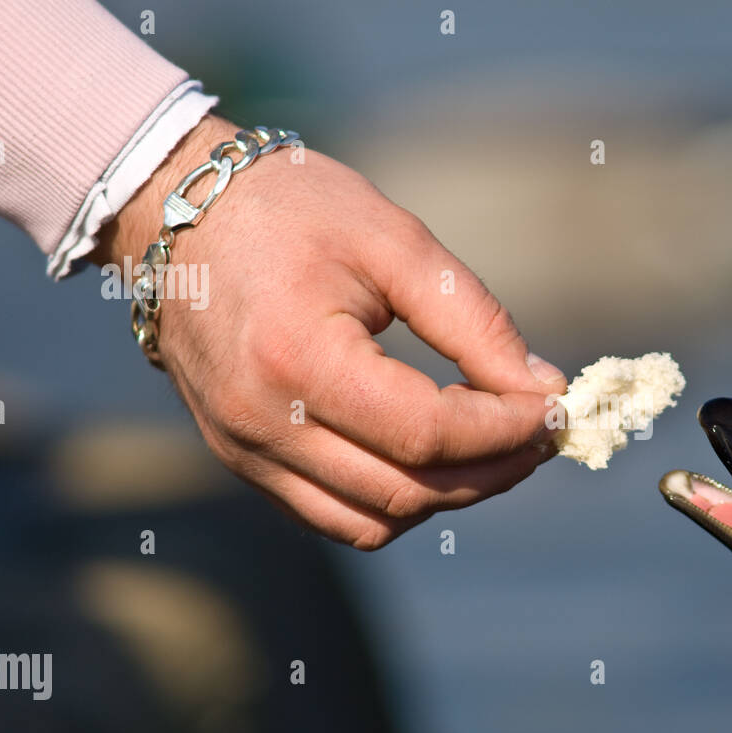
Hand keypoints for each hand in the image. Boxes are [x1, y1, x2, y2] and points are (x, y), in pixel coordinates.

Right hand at [94, 115, 566, 548]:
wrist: (176, 212)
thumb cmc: (292, 210)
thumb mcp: (395, 241)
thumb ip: (475, 320)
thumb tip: (544, 389)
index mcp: (297, 356)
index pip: (425, 433)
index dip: (506, 431)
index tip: (555, 409)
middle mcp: (261, 421)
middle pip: (406, 490)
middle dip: (492, 472)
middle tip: (541, 436)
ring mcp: (244, 451)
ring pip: (373, 521)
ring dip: (448, 497)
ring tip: (495, 449)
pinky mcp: (241, 461)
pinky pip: (334, 517)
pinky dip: (396, 502)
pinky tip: (433, 458)